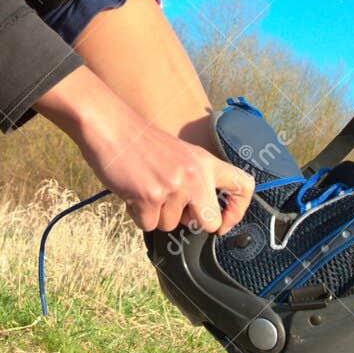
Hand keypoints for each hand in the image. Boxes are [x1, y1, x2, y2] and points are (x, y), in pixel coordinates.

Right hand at [35, 67, 254, 234]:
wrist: (109, 126)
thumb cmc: (139, 141)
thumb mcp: (179, 154)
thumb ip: (194, 179)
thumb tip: (196, 215)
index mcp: (205, 162)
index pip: (244, 186)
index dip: (238, 211)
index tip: (223, 222)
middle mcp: (195, 175)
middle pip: (210, 223)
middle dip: (191, 223)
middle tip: (172, 208)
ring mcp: (174, 187)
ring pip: (171, 226)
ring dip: (155, 214)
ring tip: (144, 187)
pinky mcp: (150, 197)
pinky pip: (148, 225)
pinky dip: (137, 214)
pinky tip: (132, 192)